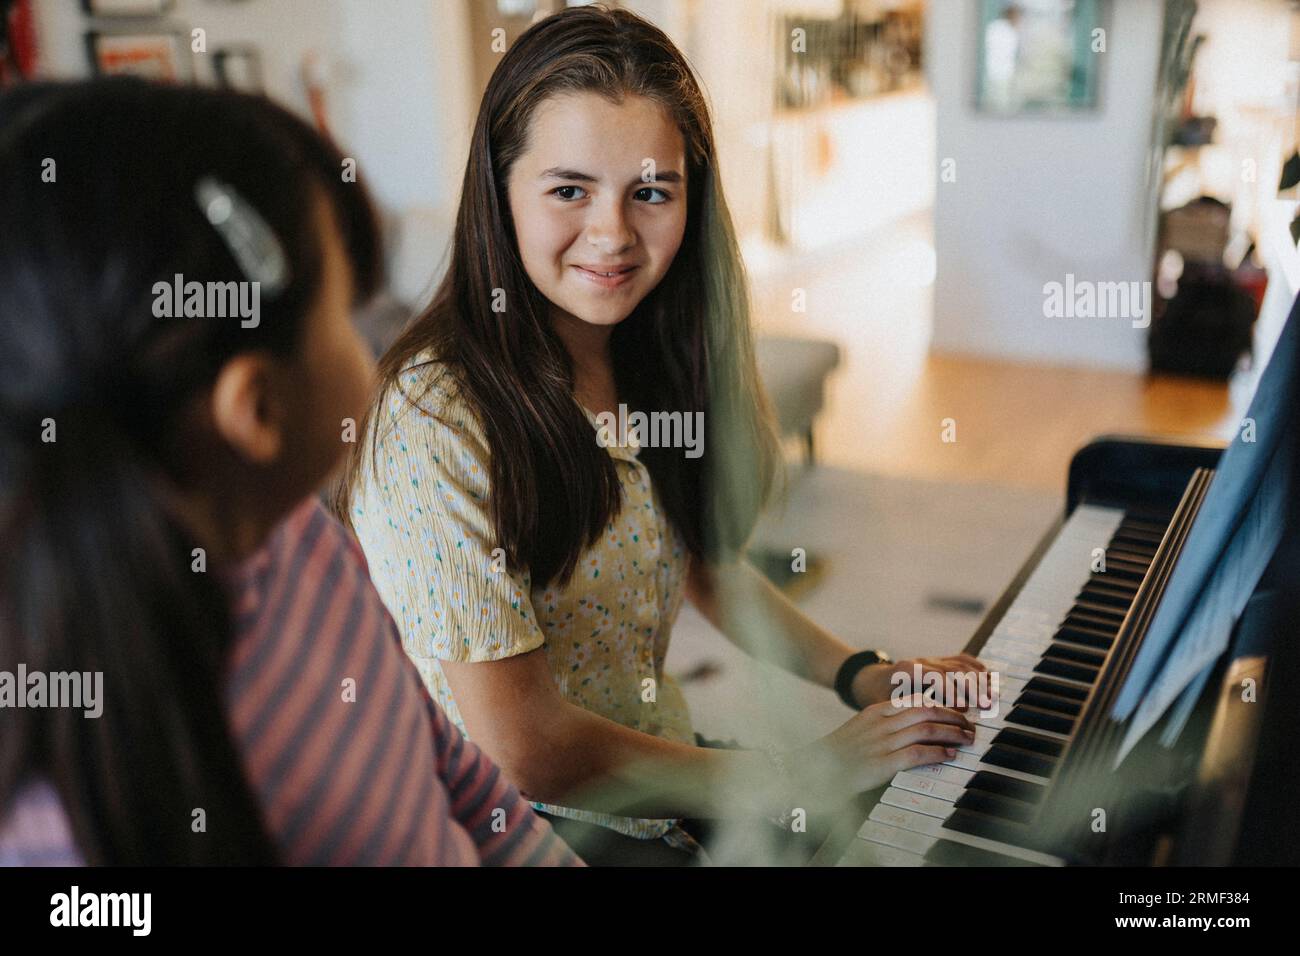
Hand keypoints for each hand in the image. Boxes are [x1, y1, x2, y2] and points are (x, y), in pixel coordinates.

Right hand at [789, 696, 975, 803]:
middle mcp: (881, 722)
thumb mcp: (861, 728)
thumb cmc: (839, 752)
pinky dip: (937, 753)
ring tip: (967, 739)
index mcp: (876, 711)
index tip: (960, 709)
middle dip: (954, 716)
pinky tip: (949, 756)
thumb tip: (916, 724)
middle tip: (971, 725)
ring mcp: (881, 742)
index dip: (943, 703)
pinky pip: (917, 754)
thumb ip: (886, 723)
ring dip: (953, 733)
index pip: (917, 700)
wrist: (812, 769)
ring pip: (927, 729)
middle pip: (927, 711)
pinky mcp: (881, 764)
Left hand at [850, 654, 987, 708]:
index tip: (965, 708)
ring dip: (977, 679)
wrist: (869, 679)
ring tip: (992, 694)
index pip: (935, 677)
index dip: (952, 691)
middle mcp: (921, 662)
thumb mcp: (885, 706)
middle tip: (987, 705)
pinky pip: (958, 659)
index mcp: (906, 671)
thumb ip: (906, 712)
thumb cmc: (876, 697)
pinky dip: (974, 666)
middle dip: (971, 687)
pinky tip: (987, 675)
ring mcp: (930, 660)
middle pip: (952, 670)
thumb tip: (928, 727)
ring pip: (958, 664)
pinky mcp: (937, 661)